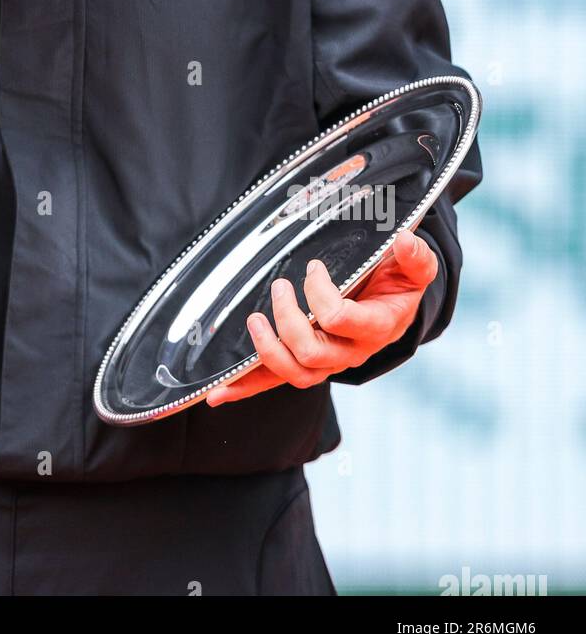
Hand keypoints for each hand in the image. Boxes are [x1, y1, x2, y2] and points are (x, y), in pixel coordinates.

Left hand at [205, 229, 439, 405]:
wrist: (394, 309)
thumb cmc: (399, 285)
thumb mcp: (415, 269)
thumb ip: (416, 257)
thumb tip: (405, 240)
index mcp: (377, 328)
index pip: (340, 319)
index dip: (320, 293)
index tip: (313, 268)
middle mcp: (351, 352)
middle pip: (312, 352)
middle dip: (288, 319)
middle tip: (280, 287)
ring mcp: (328, 362)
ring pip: (295, 373)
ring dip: (268, 349)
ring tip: (254, 320)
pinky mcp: (307, 364)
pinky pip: (275, 381)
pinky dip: (245, 387)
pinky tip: (217, 394)